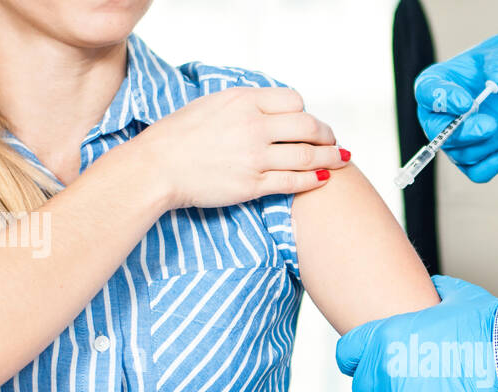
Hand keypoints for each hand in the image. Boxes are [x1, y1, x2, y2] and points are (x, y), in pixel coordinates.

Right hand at [135, 86, 349, 209]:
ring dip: (330, 158)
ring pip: (307, 155)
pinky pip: (293, 182)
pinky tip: (323, 179)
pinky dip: (314, 180)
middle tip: (334, 142)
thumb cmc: (178, 135)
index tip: (309, 122)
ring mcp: (254, 157)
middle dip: (327, 135)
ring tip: (341, 160)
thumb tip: (269, 106)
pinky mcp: (252, 185)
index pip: (294, 101)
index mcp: (243, 101)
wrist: (156, 167)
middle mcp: (253, 126)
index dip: (306, 112)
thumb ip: (244, 104)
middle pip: (308, 126)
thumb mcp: (212, 103)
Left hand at [336, 275, 497, 391]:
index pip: (347, 354)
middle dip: (384, 389)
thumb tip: (434, 289)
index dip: (358, 361)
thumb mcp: (461, 298)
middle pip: (365, 390)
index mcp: (387, 336)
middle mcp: (386, 370)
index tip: (371, 365)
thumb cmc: (493, 329)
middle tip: (413, 387)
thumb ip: (436, 295)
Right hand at [414, 33, 497, 182]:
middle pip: (437, 133)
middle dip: (464, 132)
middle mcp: (439, 116)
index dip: (443, 100)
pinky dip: (496, 161)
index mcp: (439, 83)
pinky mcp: (473, 158)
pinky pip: (478, 172)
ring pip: (462, 154)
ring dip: (490, 143)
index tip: (466, 102)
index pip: (427, 93)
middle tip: (490, 125)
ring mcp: (455, 141)